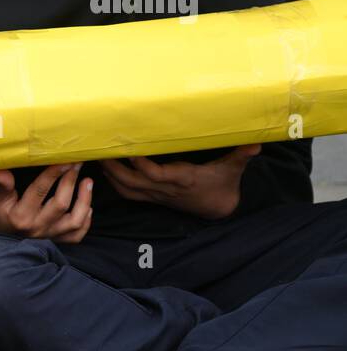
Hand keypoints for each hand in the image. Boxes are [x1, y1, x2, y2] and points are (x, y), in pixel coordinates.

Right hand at [0, 162, 92, 242]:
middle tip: (76, 162)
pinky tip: (87, 206)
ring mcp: (47, 236)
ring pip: (74, 221)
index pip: (40, 190)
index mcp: (20, 216)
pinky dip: (85, 221)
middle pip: (61, 204)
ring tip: (87, 181)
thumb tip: (1, 170)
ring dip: (84, 200)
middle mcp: (36, 228)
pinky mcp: (52, 240)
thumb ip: (0, 184)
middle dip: (70, 181)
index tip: (64, 158)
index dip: (53, 173)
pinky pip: (76, 235)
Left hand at [98, 145, 260, 218]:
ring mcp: (156, 194)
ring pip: (125, 189)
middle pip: (131, 181)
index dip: (140, 164)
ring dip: (108, 174)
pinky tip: (104, 168)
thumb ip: (241, 154)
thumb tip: (256, 143)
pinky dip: (112, 182)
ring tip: (95, 156)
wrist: (218, 208)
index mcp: (181, 179)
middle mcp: (164, 188)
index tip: (128, 148)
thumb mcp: (233, 168)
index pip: (155, 174)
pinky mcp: (152, 197)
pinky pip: (127, 193)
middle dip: (113, 167)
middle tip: (98, 148)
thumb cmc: (223, 183)